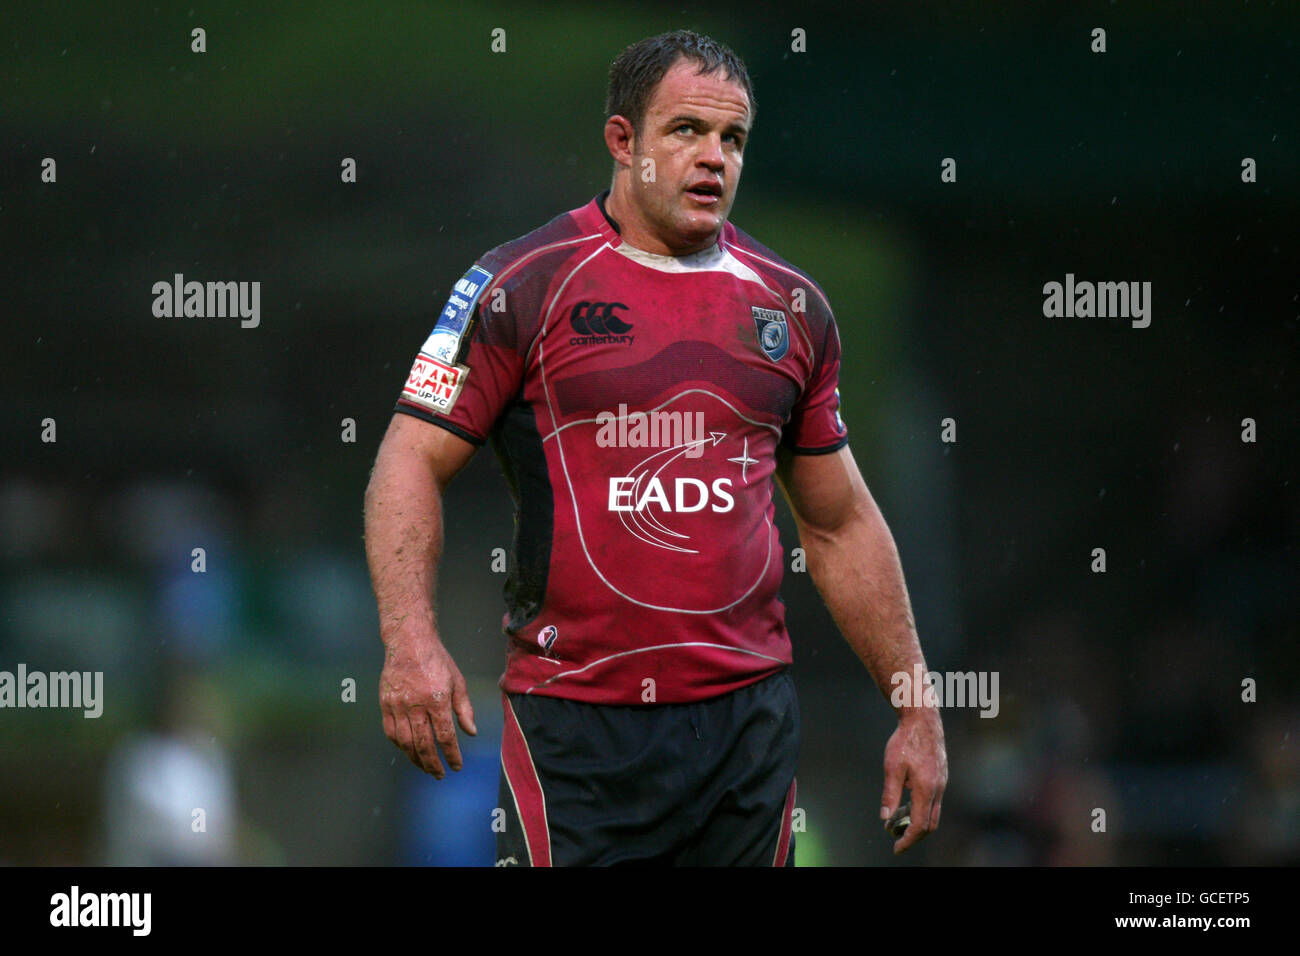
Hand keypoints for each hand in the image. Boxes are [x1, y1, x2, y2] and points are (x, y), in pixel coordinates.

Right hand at [379, 633, 476, 777]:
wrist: (409, 641)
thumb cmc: (436, 660)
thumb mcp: (457, 681)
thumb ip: (464, 709)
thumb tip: (471, 732)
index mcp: (437, 699)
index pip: (445, 736)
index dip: (452, 755)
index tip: (457, 766)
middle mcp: (415, 705)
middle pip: (423, 744)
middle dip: (432, 764)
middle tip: (439, 775)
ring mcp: (397, 705)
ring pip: (405, 742)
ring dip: (415, 758)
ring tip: (425, 767)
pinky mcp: (385, 703)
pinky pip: (391, 732)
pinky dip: (400, 745)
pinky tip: (408, 750)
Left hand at [880, 710, 946, 853]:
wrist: (922, 719)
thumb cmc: (905, 741)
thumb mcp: (892, 768)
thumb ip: (890, 795)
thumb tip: (885, 818)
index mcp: (927, 789)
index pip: (920, 826)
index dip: (908, 840)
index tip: (896, 847)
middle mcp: (939, 789)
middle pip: (930, 824)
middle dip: (914, 835)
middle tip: (896, 838)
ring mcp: (942, 782)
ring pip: (933, 812)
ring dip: (917, 821)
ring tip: (897, 821)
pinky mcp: (941, 776)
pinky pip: (934, 800)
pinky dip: (921, 809)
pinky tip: (906, 802)